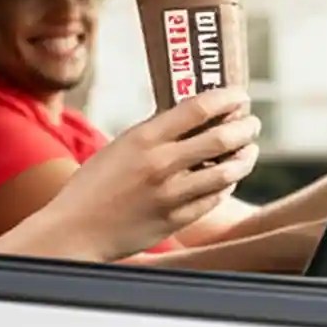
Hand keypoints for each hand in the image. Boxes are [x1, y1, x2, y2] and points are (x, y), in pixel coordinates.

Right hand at [48, 87, 260, 261]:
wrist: (74, 231)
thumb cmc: (93, 185)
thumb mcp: (120, 147)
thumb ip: (156, 133)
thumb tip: (194, 116)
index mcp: (144, 138)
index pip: (198, 108)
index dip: (227, 98)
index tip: (241, 95)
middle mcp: (161, 164)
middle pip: (221, 138)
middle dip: (246, 127)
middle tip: (252, 122)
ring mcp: (171, 195)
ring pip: (228, 171)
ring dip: (246, 157)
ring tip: (249, 150)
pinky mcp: (176, 220)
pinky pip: (215, 198)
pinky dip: (227, 185)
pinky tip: (229, 178)